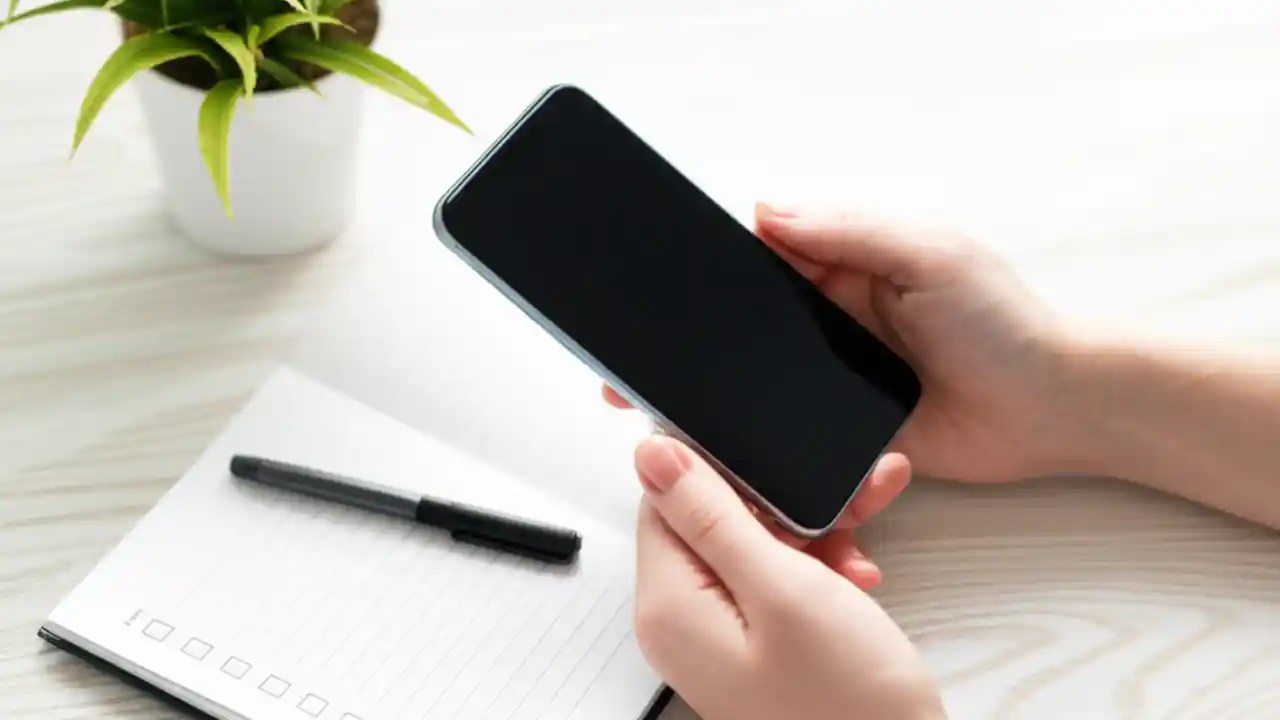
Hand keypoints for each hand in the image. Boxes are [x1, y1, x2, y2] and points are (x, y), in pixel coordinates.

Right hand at [605, 203, 1073, 482]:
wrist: (1055, 410)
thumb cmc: (1004, 322)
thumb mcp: (929, 256)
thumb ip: (848, 233)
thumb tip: (764, 212)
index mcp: (845, 265)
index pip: (761, 260)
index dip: (709, 272)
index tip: (658, 286)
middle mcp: (833, 319)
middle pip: (746, 326)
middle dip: (693, 342)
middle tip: (635, 367)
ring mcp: (837, 379)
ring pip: (759, 382)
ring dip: (718, 395)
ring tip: (661, 411)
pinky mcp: (848, 433)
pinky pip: (793, 434)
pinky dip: (762, 441)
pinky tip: (725, 451)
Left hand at [633, 435, 945, 719]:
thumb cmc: (847, 704)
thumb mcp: (783, 589)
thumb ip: (712, 516)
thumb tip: (654, 454)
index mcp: (669, 604)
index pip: (666, 498)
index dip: (724, 472)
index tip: (780, 469)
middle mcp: (681, 622)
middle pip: (713, 520)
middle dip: (781, 505)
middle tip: (845, 503)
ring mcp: (717, 637)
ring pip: (751, 547)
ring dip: (810, 535)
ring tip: (859, 545)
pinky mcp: (752, 647)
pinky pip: (770, 582)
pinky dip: (814, 571)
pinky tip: (854, 577)